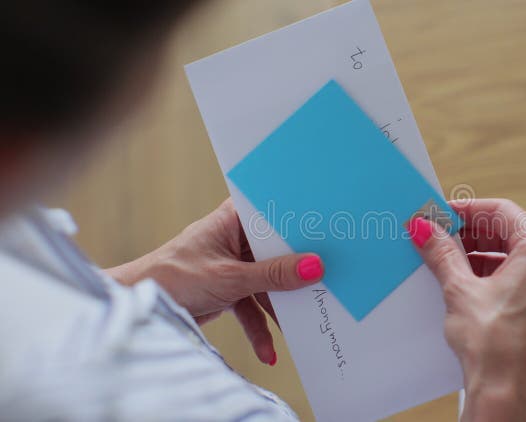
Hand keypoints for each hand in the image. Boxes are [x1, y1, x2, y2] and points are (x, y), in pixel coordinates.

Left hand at [106, 198, 323, 365]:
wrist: (140, 308)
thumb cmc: (173, 277)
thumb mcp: (231, 278)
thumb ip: (274, 275)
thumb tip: (314, 267)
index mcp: (232, 219)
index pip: (273, 213)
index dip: (299, 222)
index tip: (328, 232)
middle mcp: (234, 237)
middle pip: (276, 250)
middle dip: (296, 270)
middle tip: (325, 281)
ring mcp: (232, 264)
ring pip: (268, 281)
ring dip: (280, 305)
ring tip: (302, 324)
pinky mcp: (229, 289)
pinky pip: (253, 305)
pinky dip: (259, 326)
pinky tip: (269, 351)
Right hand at [406, 198, 525, 420]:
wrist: (505, 393)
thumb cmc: (495, 347)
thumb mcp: (459, 290)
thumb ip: (442, 253)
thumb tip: (427, 229)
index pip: (503, 211)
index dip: (469, 209)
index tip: (443, 213)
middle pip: (509, 232)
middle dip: (472, 232)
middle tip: (440, 234)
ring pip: (512, 256)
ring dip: (478, 254)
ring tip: (445, 260)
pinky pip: (515, 278)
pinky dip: (489, 274)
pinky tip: (461, 283)